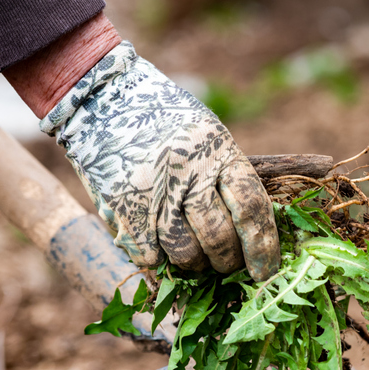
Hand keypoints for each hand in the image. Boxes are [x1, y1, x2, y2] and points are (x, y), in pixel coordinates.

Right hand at [39, 42, 279, 277]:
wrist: (102, 97)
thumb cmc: (167, 121)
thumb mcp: (209, 135)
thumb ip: (228, 177)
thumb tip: (253, 234)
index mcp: (219, 152)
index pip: (251, 210)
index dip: (263, 248)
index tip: (265, 272)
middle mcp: (187, 173)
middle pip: (219, 239)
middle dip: (227, 262)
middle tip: (226, 264)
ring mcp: (152, 192)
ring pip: (185, 254)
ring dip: (193, 264)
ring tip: (193, 255)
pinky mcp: (122, 208)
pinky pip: (149, 256)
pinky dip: (158, 259)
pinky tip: (159, 244)